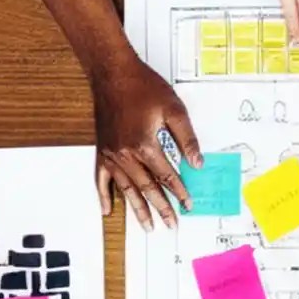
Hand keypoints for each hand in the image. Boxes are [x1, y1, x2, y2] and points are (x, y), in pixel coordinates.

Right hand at [91, 56, 201, 230]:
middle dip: (162, 208)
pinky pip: (100, 179)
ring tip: (147, 226)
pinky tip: (107, 210)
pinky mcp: (102, 150)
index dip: (180, 192)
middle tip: (172, 224)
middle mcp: (126, 154)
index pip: (167, 176)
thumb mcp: (174, 109)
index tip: (188, 204)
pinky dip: (104, 195)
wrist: (113, 72)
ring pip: (127, 189)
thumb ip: (187, 139)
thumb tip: (197, 162)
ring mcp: (112, 154)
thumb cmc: (142, 86)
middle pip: (148, 188)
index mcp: (145, 145)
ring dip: (137, 209)